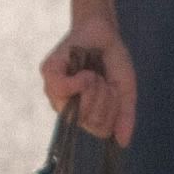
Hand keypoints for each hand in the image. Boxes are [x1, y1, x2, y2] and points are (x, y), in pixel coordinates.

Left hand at [41, 12, 136, 145]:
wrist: (104, 31)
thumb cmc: (112, 62)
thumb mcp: (124, 90)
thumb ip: (124, 116)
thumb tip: (122, 143)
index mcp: (85, 113)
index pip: (101, 130)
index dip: (113, 112)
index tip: (115, 92)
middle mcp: (68, 107)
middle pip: (91, 122)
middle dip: (106, 98)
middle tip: (104, 80)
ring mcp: (55, 93)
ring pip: (78, 110)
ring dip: (95, 88)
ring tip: (94, 73)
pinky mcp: (48, 73)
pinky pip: (61, 89)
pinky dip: (79, 82)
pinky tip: (85, 72)